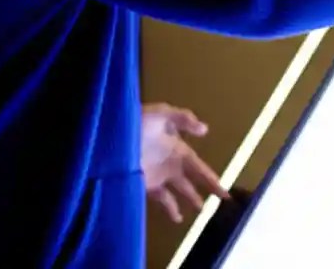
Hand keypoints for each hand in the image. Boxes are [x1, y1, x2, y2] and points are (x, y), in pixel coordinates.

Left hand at [141, 103, 229, 221]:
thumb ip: (183, 119)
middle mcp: (169, 164)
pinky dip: (170, 209)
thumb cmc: (135, 122)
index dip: (211, 178)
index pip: (199, 167)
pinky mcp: (144, 184)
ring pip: (178, 191)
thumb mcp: (160, 114)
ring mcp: (157, 175)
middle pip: (192, 180)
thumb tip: (205, 129)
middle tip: (222, 200)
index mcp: (176, 148)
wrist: (108, 135)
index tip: (225, 190)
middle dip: (206, 189)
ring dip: (190, 199)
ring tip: (200, 210)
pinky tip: (177, 218)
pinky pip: (161, 199)